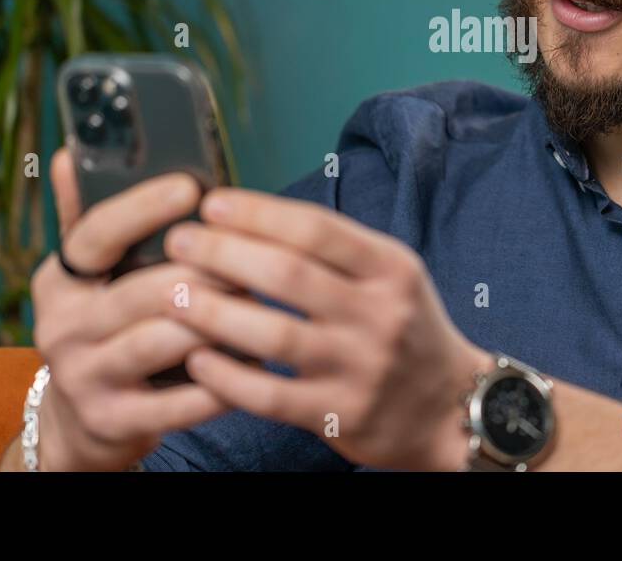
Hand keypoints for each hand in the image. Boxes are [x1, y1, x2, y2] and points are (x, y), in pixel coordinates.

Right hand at [27, 150, 234, 470]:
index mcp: (60, 280)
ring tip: (261, 303)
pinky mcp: (113, 421)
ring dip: (220, 321)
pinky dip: (223, 379)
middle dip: (208, 271)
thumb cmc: (104, 327)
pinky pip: (181, 399)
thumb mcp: (86, 276)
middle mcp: (63, 327)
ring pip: (165, 339)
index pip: (95, 235)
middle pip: (145, 288)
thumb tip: (70, 152)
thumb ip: (85, 217)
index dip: (142, 208)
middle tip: (256, 255)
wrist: (82, 421)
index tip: (191, 187)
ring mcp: (85, 377)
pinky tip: (256, 361)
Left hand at [162, 189, 493, 470]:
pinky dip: (227, 377)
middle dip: (222, 253)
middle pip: (288, 275)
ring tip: (172, 295)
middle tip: (179, 242)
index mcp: (391, 268)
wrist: (449, 406)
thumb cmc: (405, 328)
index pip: (316, 228)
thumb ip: (334, 249)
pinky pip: (269, 396)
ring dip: (212, 312)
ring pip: (273, 335)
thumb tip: (252, 215)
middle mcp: (379, 314)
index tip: (211, 205)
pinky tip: (198, 360)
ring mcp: (360, 367)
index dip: (257, 213)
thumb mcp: (390, 274)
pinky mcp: (339, 415)